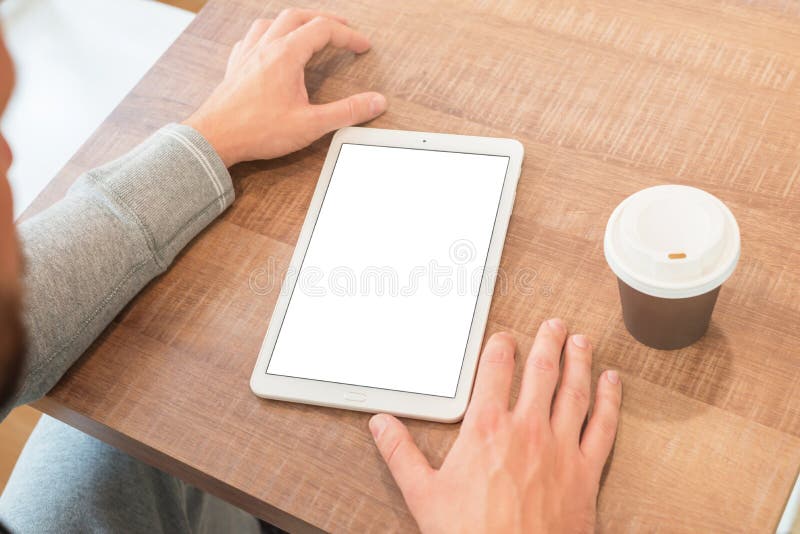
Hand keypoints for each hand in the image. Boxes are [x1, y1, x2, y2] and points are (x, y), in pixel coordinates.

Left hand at [184, 9, 386, 166]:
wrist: (215, 138)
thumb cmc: (257, 131)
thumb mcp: (311, 124)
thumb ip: (346, 112)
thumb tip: (376, 102)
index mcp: (286, 54)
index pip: (324, 30)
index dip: (348, 36)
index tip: (363, 46)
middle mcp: (266, 47)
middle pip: (299, 16)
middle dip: (324, 20)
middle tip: (342, 29)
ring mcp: (248, 54)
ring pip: (272, 22)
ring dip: (294, 21)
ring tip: (307, 30)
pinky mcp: (235, 66)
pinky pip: (251, 38)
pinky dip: (267, 35)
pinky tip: (270, 47)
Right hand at [370, 319, 621, 532]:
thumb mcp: (423, 494)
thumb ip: (401, 453)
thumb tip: (381, 424)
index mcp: (486, 427)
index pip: (496, 370)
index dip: (501, 347)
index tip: (505, 337)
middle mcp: (527, 427)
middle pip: (542, 371)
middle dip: (548, 342)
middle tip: (554, 325)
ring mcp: (560, 447)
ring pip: (575, 390)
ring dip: (579, 361)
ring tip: (580, 341)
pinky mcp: (585, 471)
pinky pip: (603, 425)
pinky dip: (610, 400)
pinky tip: (613, 383)